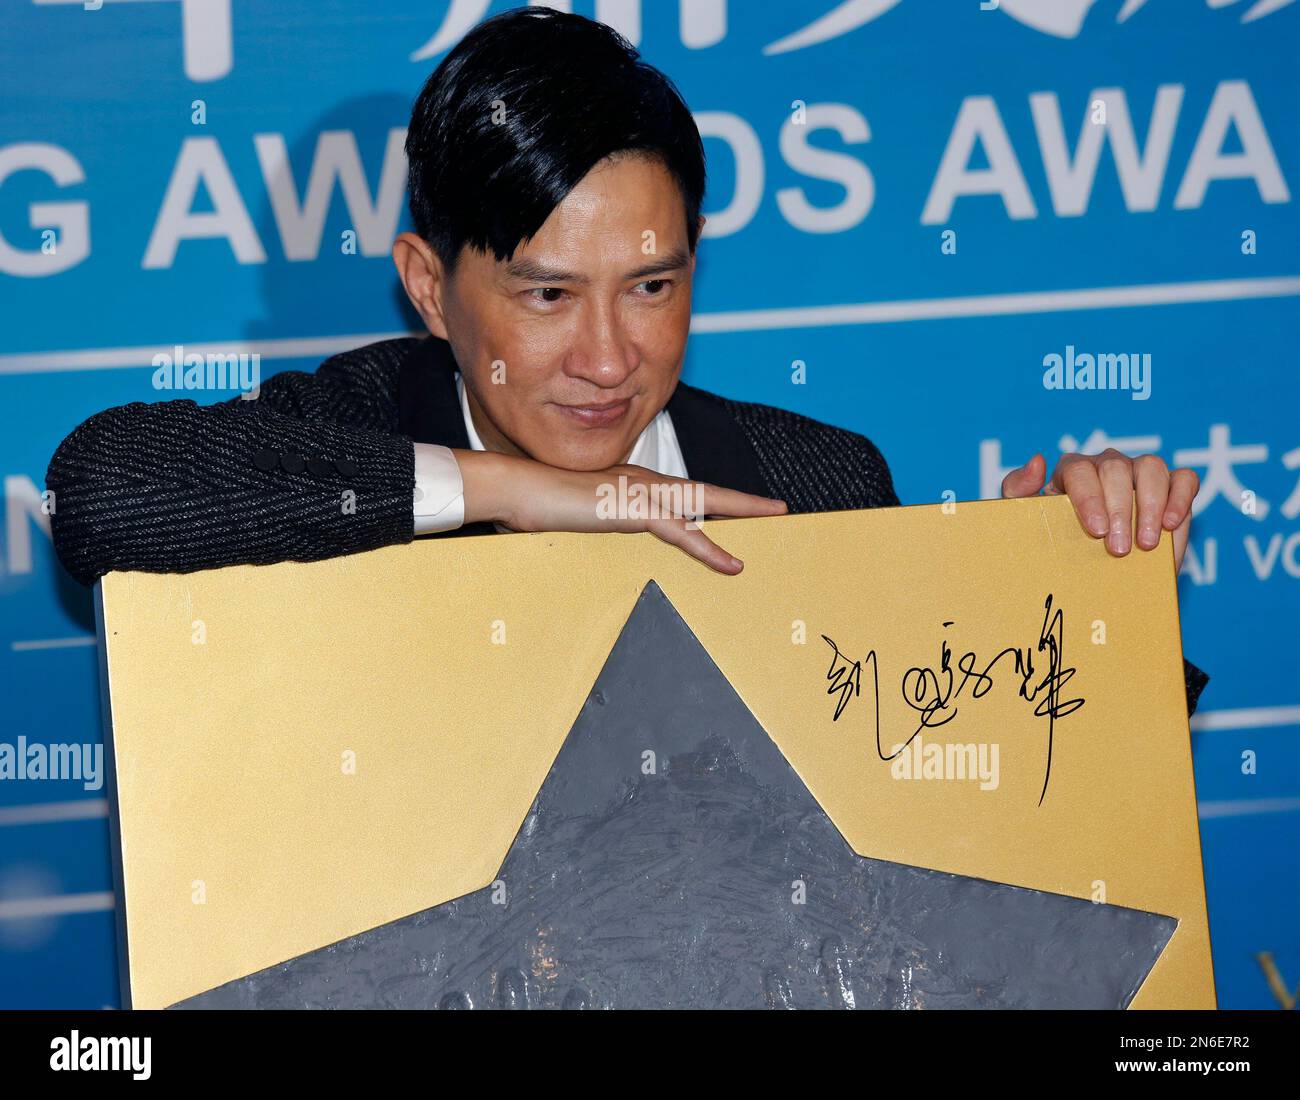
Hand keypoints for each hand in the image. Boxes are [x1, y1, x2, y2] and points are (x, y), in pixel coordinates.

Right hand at [457, 449, 787, 574]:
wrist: (517, 488)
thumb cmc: (537, 503)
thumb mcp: (576, 515)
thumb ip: (595, 520)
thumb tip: (595, 531)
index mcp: (631, 483)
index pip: (683, 492)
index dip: (712, 500)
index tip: (738, 508)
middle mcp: (642, 482)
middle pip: (705, 490)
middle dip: (744, 500)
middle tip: (779, 507)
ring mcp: (639, 493)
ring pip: (703, 502)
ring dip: (741, 511)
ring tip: (774, 517)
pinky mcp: (632, 509)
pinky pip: (681, 532)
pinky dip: (709, 548)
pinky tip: (731, 563)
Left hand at [1001, 449, 1198, 572]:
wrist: (1090, 572)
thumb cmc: (1056, 542)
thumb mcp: (1027, 520)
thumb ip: (1019, 490)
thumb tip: (1038, 460)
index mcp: (1071, 471)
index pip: (1078, 471)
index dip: (1089, 499)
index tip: (1097, 531)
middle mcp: (1106, 465)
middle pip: (1115, 469)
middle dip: (1120, 510)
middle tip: (1119, 549)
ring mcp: (1140, 473)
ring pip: (1151, 467)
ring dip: (1150, 505)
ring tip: (1146, 543)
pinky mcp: (1171, 487)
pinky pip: (1183, 479)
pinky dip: (1180, 498)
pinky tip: (1171, 525)